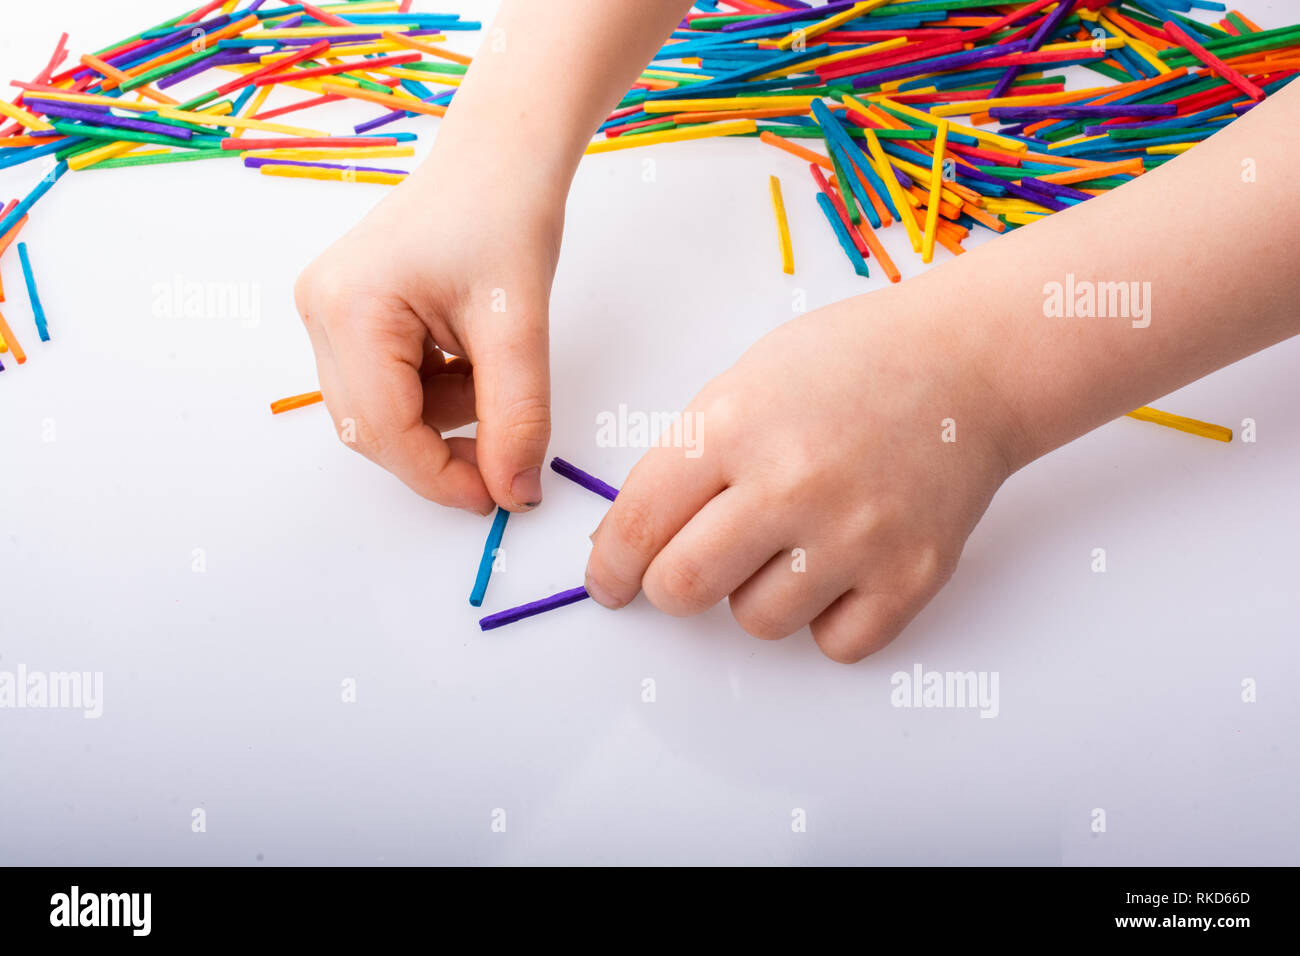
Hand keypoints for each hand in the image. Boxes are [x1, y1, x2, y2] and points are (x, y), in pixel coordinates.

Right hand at [294, 152, 562, 513]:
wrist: (501, 160)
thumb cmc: (505, 216)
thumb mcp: (519, 327)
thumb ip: (517, 418)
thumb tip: (514, 494)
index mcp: (349, 307)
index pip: (384, 430)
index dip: (441, 477)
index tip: (496, 498)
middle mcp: (321, 309)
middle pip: (371, 428)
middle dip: (440, 451)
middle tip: (505, 456)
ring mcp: (327, 310)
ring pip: (380, 412)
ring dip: (441, 417)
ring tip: (490, 369)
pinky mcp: (346, 313)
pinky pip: (385, 384)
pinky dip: (433, 393)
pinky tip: (468, 356)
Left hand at [584, 283, 1026, 661]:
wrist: (967, 364)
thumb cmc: (849, 366)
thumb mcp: (741, 385)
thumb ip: (684, 462)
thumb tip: (629, 543)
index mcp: (734, 427)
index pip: (638, 526)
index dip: (611, 568)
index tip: (611, 583)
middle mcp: (790, 484)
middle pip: (684, 588)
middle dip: (672, 587)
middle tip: (688, 571)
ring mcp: (856, 534)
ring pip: (758, 622)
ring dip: (756, 596)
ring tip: (790, 544)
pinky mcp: (911, 574)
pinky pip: (835, 644)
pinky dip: (826, 619)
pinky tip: (838, 569)